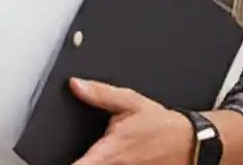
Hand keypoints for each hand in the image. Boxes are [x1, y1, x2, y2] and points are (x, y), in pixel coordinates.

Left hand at [70, 77, 192, 164]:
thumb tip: (76, 85)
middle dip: (79, 161)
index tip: (51, 158)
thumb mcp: (131, 102)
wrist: (192, 143)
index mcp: (110, 152)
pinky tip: (111, 157)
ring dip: (93, 161)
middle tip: (79, 152)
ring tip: (95, 153)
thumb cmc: (163, 125)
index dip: (67, 163)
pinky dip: (107, 164)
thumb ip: (101, 94)